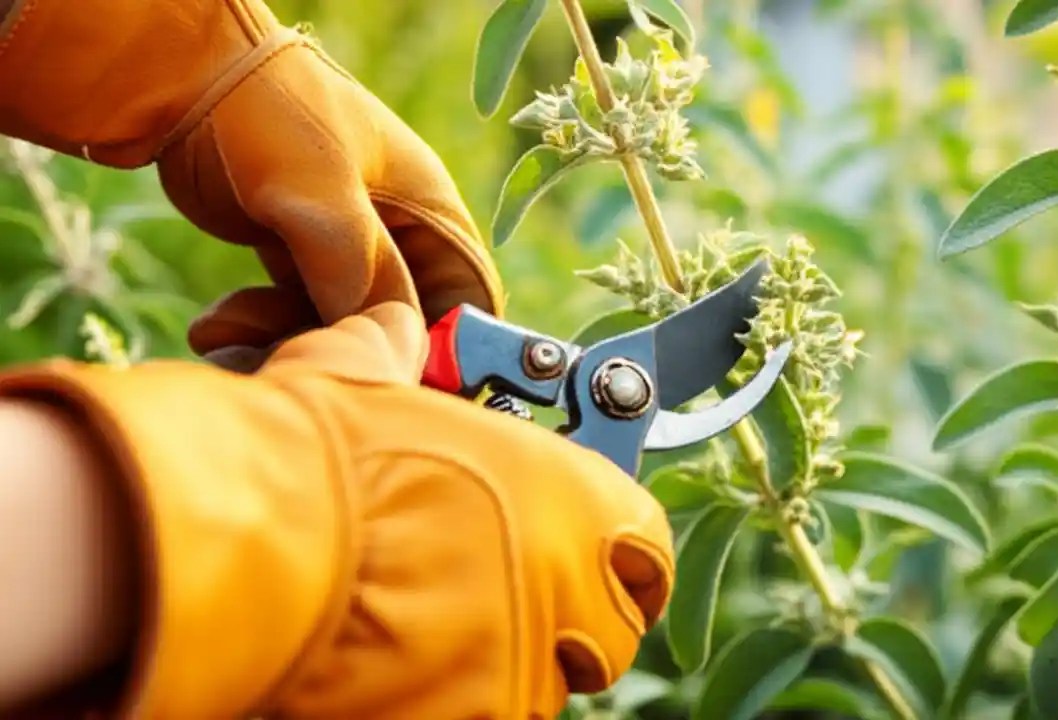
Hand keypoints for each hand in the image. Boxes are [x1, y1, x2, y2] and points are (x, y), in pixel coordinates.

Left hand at [0, 0, 504, 363]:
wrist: (176, 79)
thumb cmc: (265, 113)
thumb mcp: (319, 190)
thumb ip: (359, 269)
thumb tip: (376, 344)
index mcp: (428, 210)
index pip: (467, 300)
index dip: (447, 349)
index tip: (398, 382)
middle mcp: (397, 234)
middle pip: (402, 326)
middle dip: (351, 354)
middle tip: (300, 372)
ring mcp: (345, 247)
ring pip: (341, 328)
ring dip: (292, 346)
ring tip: (229, 340)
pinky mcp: (297, 257)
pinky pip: (296, 316)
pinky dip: (260, 331)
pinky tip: (215, 329)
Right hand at [0, 302, 673, 717]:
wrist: (247, 546)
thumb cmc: (321, 454)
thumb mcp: (368, 375)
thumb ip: (403, 354)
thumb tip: (392, 327)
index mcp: (578, 502)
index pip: (646, 542)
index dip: (618, 543)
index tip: (589, 541)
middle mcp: (571, 595)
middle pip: (608, 627)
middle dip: (568, 610)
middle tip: (508, 586)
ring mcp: (520, 674)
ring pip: (541, 679)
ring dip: (503, 652)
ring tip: (433, 620)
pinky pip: (478, 712)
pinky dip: (447, 692)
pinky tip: (395, 660)